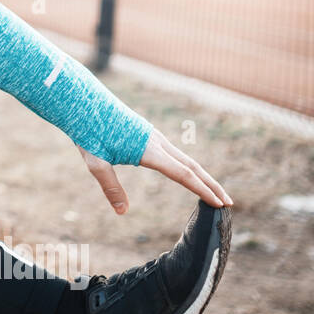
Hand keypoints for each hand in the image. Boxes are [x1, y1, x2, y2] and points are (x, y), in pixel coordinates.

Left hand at [77, 126, 232, 214]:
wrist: (84, 101)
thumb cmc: (88, 131)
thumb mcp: (95, 162)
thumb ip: (110, 186)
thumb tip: (122, 212)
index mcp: (149, 151)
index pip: (183, 174)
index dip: (203, 190)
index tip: (220, 204)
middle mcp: (157, 142)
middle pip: (192, 166)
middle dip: (211, 185)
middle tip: (229, 203)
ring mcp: (154, 137)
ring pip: (185, 159)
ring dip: (202, 176)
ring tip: (214, 192)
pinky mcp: (148, 135)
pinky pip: (175, 153)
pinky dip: (188, 167)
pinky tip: (188, 175)